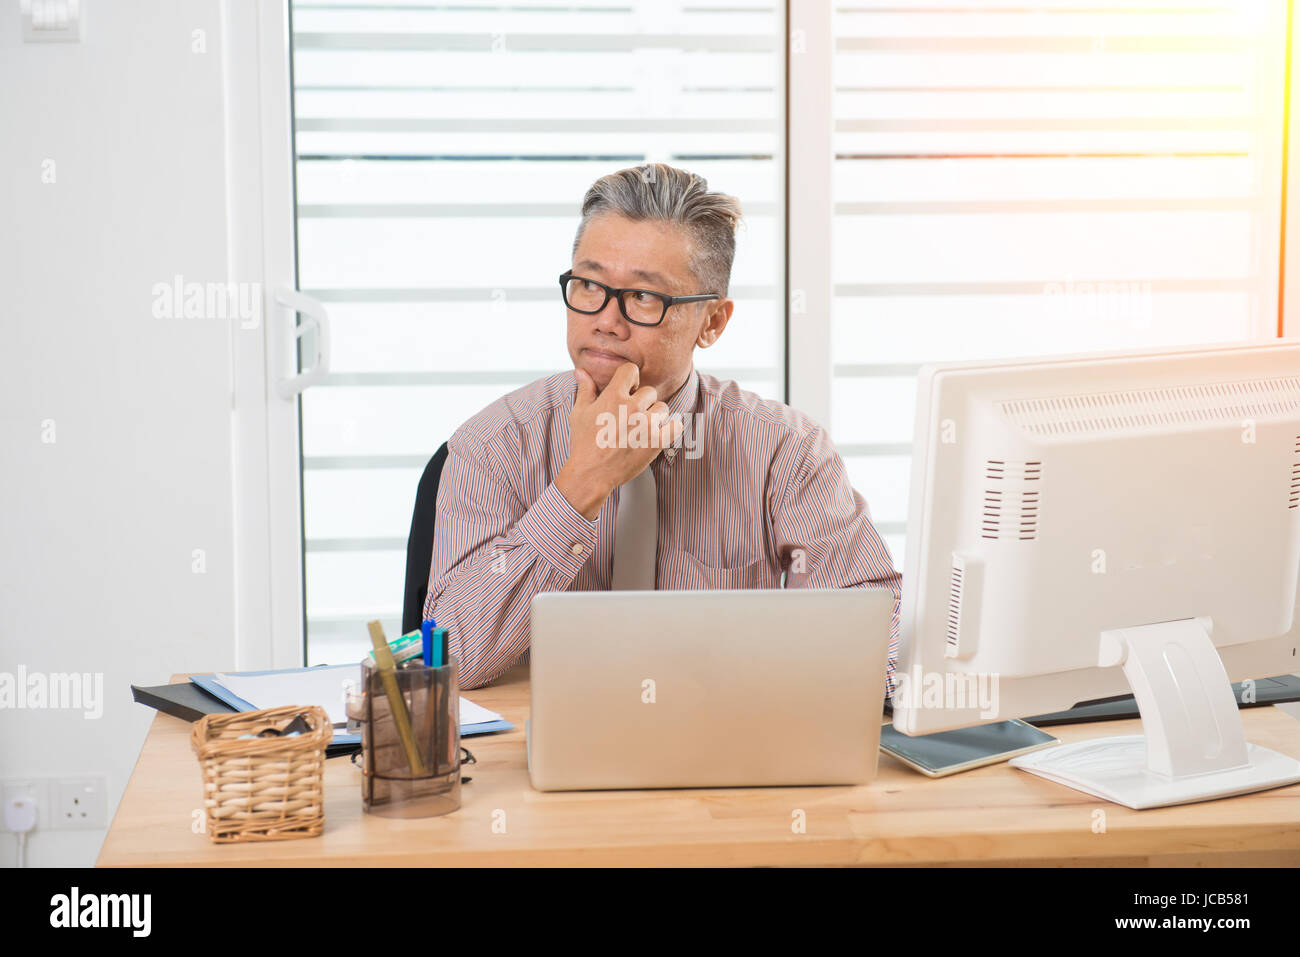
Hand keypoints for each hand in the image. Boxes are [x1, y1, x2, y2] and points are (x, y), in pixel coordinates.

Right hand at [554, 362, 683, 519]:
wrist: (591, 473)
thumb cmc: (583, 443)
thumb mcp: (579, 413)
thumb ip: (585, 390)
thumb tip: (580, 371)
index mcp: (613, 397)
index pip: (631, 371)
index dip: (631, 379)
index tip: (628, 390)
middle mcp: (632, 408)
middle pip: (649, 392)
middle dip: (642, 402)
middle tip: (633, 416)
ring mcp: (646, 425)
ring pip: (663, 408)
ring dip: (655, 416)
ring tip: (642, 428)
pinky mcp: (656, 442)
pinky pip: (676, 426)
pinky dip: (672, 428)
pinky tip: (662, 432)